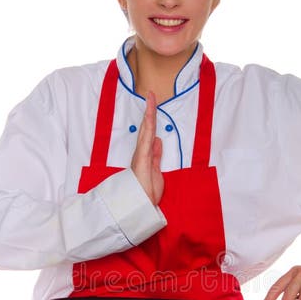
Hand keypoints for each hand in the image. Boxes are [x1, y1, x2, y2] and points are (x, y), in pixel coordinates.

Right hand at [130, 91, 163, 205]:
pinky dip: (149, 124)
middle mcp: (142, 151)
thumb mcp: (156, 171)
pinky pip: (147, 136)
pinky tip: (151, 113)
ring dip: (149, 112)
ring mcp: (141, 153)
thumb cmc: (147, 191)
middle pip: (146, 127)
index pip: (149, 133)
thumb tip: (159, 141)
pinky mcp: (143, 156)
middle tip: (150, 95)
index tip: (153, 107)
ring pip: (146, 128)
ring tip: (151, 97)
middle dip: (149, 111)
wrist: (141, 204)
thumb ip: (157, 156)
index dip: (151, 119)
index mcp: (145, 155)